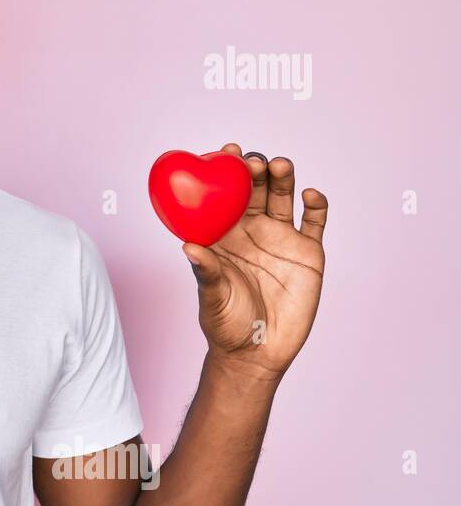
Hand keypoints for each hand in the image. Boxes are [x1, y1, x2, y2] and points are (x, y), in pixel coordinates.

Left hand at [182, 143, 327, 382]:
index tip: (224, 153)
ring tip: (278, 166)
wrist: (258, 353)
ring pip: (284, 197)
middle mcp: (252, 230)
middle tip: (251, 162)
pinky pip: (315, 221)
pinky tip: (312, 196)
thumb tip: (189, 247)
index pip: (222, 195)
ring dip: (283, 177)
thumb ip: (205, 272)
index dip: (224, 171)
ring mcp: (281, 238)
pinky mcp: (308, 252)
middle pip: (255, 189)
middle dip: (253, 170)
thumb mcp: (212, 299)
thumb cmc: (226, 325)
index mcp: (223, 235)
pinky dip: (317, 204)